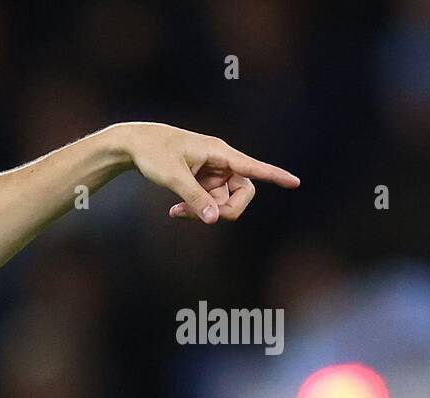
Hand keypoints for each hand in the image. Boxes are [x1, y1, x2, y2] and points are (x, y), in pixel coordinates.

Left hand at [115, 122, 299, 223]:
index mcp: (220, 153)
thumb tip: (215, 219)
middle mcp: (221, 162)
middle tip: (201, 218)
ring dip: (205, 212)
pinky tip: (175, 211)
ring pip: (223, 201)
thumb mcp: (173, 176)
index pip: (253, 166)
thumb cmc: (153, 153)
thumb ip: (195, 198)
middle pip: (242, 192)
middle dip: (226, 210)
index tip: (295, 182)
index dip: (275, 175)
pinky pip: (210, 201)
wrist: (134, 145)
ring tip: (176, 212)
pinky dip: (196, 209)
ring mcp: (213, 172)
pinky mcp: (202, 180)